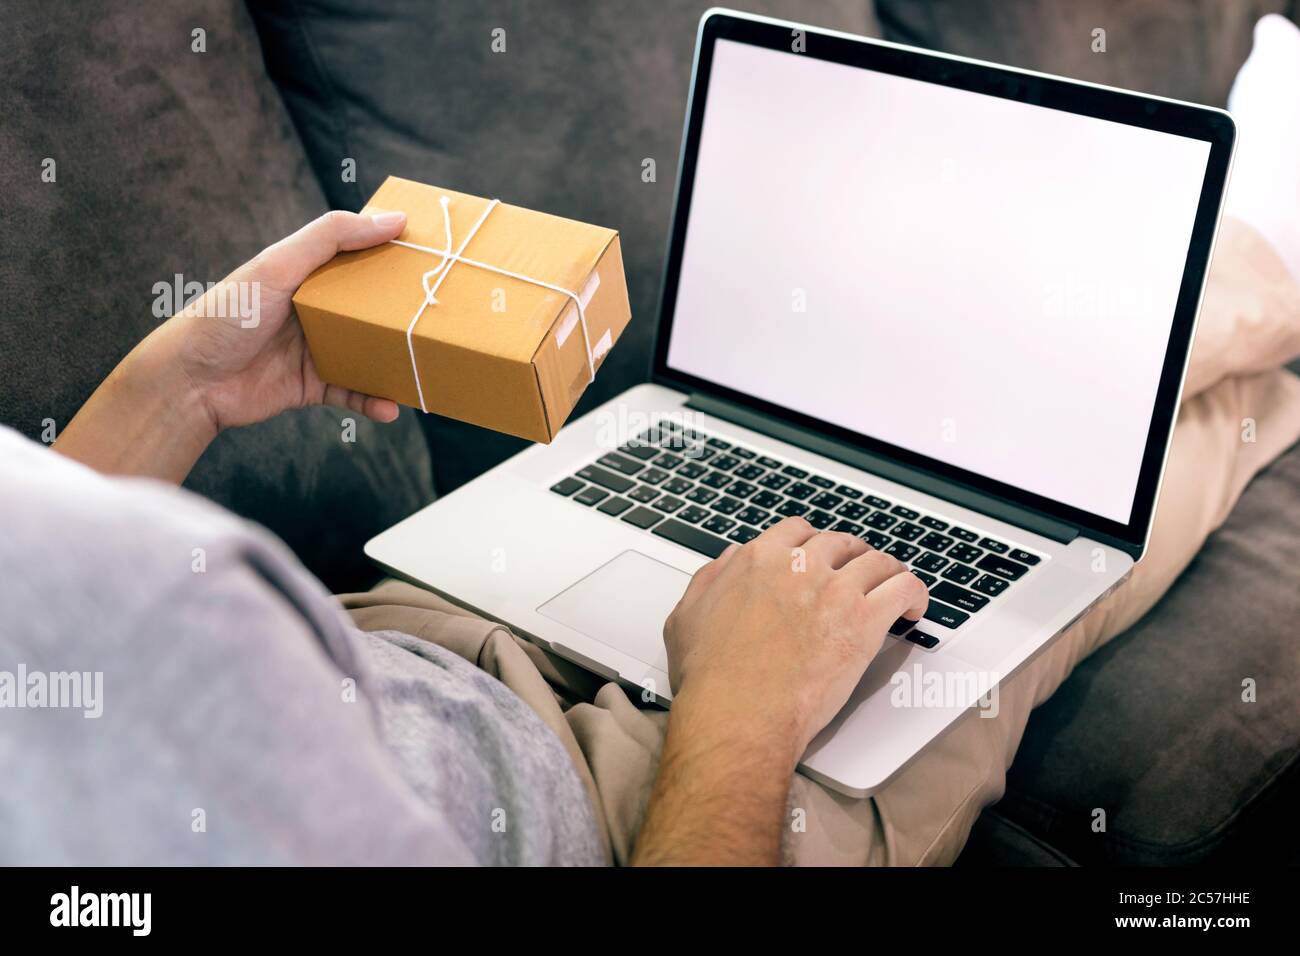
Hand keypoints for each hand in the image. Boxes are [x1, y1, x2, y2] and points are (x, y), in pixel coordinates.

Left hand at [54, 210, 408, 481]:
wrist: (190, 380)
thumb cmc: (229, 313)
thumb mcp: (280, 265)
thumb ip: (333, 237)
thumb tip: (392, 219)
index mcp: (308, 273)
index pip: (361, 256)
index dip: (395, 255)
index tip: (435, 255)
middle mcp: (315, 308)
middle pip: (371, 308)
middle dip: (405, 314)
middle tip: (443, 316)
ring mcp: (316, 348)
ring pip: (369, 352)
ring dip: (395, 362)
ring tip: (425, 368)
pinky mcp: (312, 386)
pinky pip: (353, 392)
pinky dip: (373, 401)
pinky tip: (391, 407)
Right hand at [633, 518, 928, 865]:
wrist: (738, 715)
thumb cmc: (711, 678)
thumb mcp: (685, 617)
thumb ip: (709, 580)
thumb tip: (729, 560)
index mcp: (758, 560)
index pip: (798, 531)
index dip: (813, 544)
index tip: (820, 559)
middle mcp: (799, 566)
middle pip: (841, 544)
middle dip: (852, 558)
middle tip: (858, 577)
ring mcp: (834, 590)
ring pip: (878, 562)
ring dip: (887, 572)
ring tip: (892, 588)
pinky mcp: (863, 620)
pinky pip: (904, 588)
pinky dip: (913, 593)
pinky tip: (912, 608)